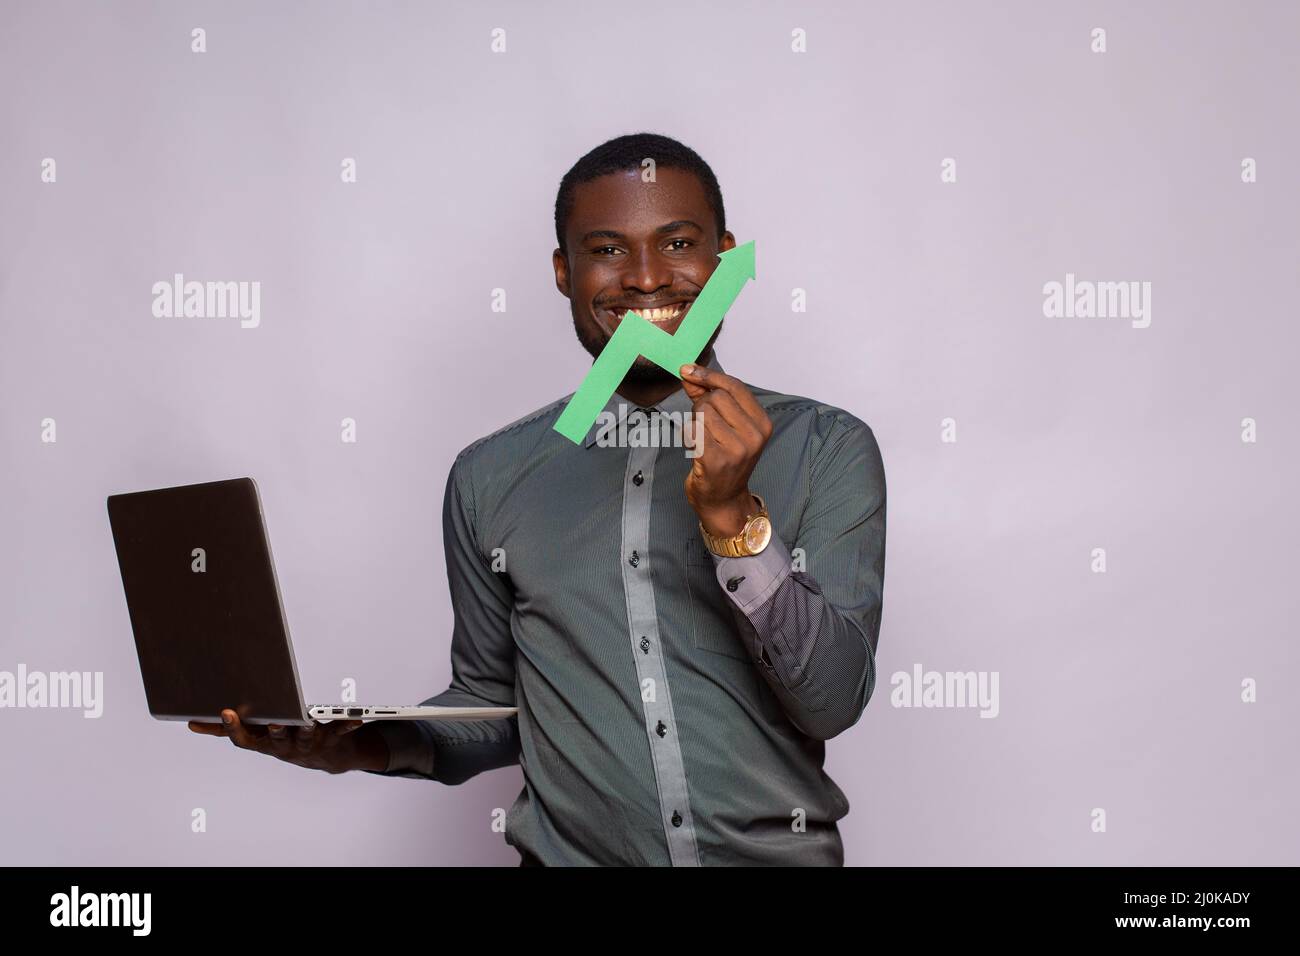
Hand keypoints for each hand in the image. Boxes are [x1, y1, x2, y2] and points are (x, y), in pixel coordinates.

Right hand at [188, 708, 386, 773]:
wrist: (323, 758)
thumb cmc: (283, 739)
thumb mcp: (253, 735)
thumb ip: (223, 729)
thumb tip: (191, 722)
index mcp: (263, 743)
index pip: (244, 739)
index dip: (233, 727)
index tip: (225, 710)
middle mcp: (284, 745)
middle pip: (278, 738)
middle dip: (276, 730)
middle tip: (274, 721)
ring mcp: (308, 743)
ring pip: (307, 735)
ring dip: (307, 728)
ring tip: (308, 719)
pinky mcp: (331, 737)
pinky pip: (340, 731)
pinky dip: (348, 724)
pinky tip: (357, 719)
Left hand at [679, 363, 772, 536]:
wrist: (723, 500)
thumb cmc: (724, 460)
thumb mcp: (726, 426)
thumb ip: (708, 396)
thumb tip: (689, 372)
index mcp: (762, 424)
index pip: (734, 386)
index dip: (709, 376)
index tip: (689, 370)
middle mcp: (754, 436)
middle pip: (715, 397)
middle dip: (701, 406)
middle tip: (705, 427)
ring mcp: (736, 450)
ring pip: (702, 412)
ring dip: (694, 422)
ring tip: (703, 441)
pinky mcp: (716, 461)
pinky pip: (692, 430)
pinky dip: (688, 436)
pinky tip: (696, 450)